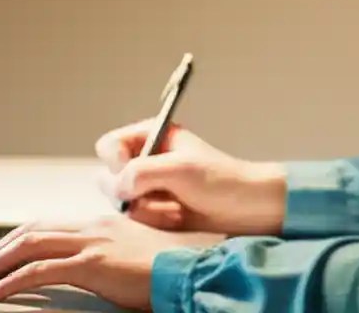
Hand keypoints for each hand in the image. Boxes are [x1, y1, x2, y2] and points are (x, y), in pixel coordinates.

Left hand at [0, 215, 223, 309]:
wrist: (196, 270)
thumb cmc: (176, 268)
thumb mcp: (139, 257)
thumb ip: (115, 257)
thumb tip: (102, 270)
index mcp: (104, 224)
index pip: (49, 225)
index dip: (19, 239)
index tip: (1, 255)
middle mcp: (94, 226)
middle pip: (31, 230)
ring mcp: (92, 242)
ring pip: (27, 245)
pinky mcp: (92, 264)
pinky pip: (38, 271)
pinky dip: (10, 281)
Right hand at [95, 119, 285, 235]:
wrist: (250, 209)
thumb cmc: (222, 181)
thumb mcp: (182, 169)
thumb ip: (142, 172)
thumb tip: (117, 187)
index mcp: (151, 136)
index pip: (108, 146)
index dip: (115, 162)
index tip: (133, 173)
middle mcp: (146, 160)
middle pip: (109, 177)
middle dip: (132, 192)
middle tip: (160, 195)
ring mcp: (150, 187)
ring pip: (121, 203)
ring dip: (146, 210)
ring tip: (175, 209)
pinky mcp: (157, 211)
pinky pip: (137, 221)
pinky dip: (155, 222)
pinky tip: (178, 219)